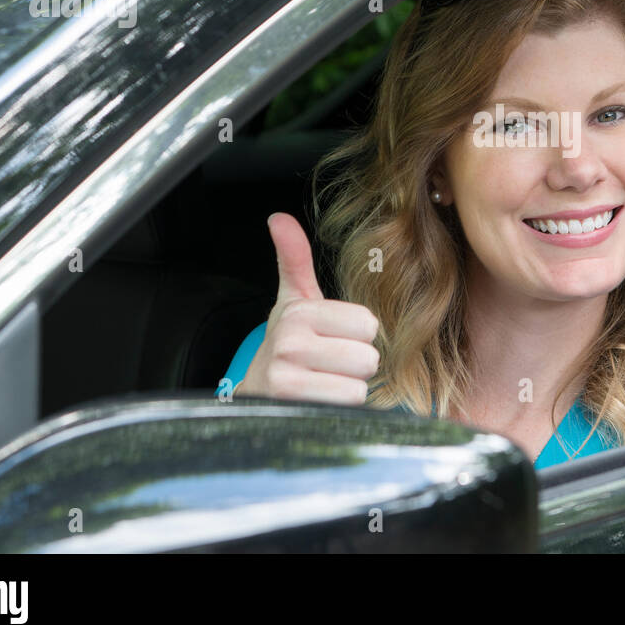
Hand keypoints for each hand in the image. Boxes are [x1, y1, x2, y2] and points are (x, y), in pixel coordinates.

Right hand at [233, 213, 380, 403]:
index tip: (333, 337)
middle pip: (368, 356)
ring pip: (360, 383)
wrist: (256, 393)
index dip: (358, 334)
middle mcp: (290, 343)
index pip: (367, 323)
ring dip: (349, 386)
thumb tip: (279, 217)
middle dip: (355, 363)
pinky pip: (347, 404)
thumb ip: (294, 259)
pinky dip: (340, 405)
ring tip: (324, 380)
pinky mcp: (294, 408)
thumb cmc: (287, 344)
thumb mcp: (292, 300)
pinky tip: (320, 397)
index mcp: (299, 313)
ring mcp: (289, 378)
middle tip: (330, 363)